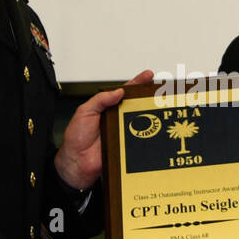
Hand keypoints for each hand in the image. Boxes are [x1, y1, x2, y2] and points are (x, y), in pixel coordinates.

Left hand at [55, 69, 154, 191]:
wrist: (77, 162)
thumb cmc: (76, 138)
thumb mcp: (84, 112)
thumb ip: (100, 100)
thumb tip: (118, 91)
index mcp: (107, 108)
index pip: (124, 93)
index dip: (137, 84)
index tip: (148, 76)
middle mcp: (117, 119)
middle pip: (137, 105)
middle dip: (150, 97)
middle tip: (161, 90)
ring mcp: (123, 132)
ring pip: (141, 121)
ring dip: (151, 115)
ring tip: (162, 105)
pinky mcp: (127, 146)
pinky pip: (140, 139)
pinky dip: (148, 135)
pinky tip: (156, 129)